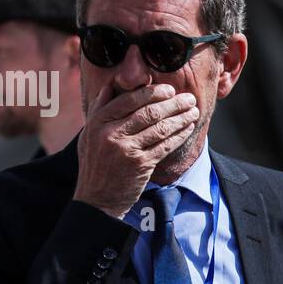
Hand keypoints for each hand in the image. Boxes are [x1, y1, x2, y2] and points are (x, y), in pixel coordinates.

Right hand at [73, 84, 200, 217]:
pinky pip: (165, 145)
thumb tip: (111, 84)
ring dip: (181, 118)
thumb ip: (99, 109)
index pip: (129, 100)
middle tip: (189, 98)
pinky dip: (179, 135)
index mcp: (98, 122)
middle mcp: (111, 134)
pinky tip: (188, 128)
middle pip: (148, 112)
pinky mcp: (141, 165)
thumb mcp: (89, 134)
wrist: (97, 198)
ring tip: (193, 111)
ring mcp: (126, 149)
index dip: (152, 92)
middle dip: (173, 103)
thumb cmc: (96, 164)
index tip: (169, 89)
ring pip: (160, 128)